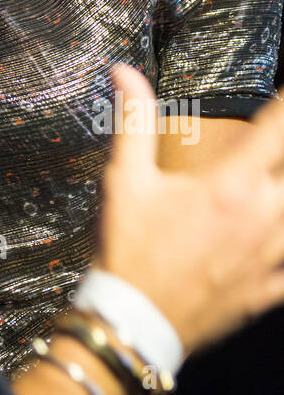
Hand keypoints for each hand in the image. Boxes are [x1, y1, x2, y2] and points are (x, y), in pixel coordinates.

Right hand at [94, 63, 283, 356]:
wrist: (134, 323)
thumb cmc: (129, 247)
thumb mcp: (126, 179)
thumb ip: (134, 120)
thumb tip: (125, 71)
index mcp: (231, 185)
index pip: (278, 128)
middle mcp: (263, 217)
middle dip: (282, 155)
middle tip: (274, 150)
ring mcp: (270, 257)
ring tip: (276, 190)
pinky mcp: (268, 289)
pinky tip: (279, 239)